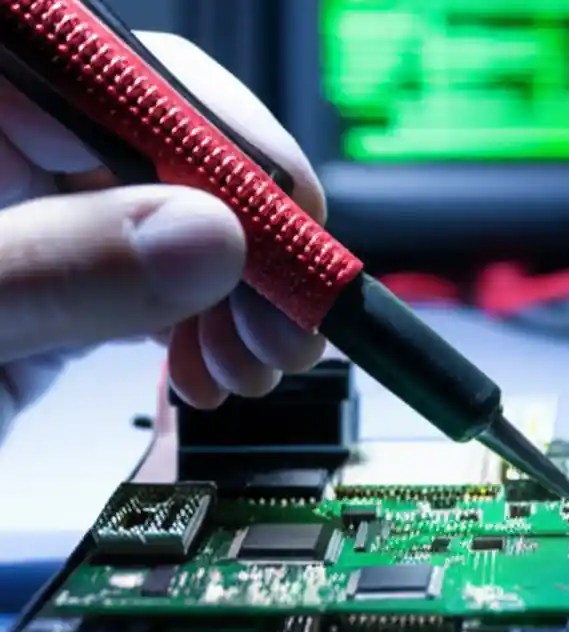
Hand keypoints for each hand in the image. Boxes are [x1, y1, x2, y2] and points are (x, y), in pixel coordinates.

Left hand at [0, 32, 326, 440]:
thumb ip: (57, 271)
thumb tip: (210, 233)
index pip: (119, 74)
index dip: (222, 141)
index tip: (287, 232)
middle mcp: (5, 153)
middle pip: (168, 146)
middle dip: (248, 240)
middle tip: (286, 328)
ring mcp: (28, 216)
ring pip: (175, 212)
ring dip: (242, 295)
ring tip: (252, 367)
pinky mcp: (48, 276)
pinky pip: (149, 272)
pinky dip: (203, 322)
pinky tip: (209, 367)